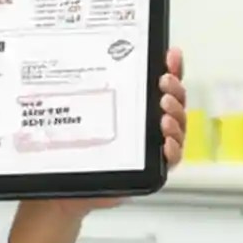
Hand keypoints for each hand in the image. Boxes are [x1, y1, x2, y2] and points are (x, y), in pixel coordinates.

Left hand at [27, 46, 187, 219]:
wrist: (66, 187)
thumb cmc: (74, 149)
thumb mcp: (77, 113)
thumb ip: (88, 90)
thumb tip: (88, 57)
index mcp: (134, 104)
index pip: (160, 82)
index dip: (171, 67)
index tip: (171, 55)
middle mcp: (146, 123)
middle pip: (173, 103)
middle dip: (175, 91)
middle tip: (165, 84)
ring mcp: (150, 145)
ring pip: (176, 128)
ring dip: (176, 118)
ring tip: (164, 114)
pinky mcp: (150, 168)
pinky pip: (171, 159)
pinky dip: (173, 149)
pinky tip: (166, 142)